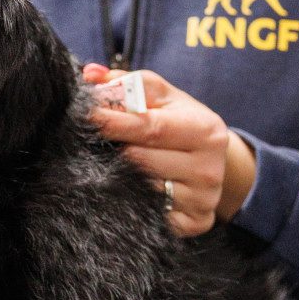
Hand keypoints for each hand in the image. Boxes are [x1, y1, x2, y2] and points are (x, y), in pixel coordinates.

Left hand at [82, 63, 255, 236]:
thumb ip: (128, 83)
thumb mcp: (164, 98)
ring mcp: (201, 201)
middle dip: (113, 149)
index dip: (112, 122)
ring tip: (112, 163)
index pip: (149, 127)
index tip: (84, 115)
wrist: (214, 163)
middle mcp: (208, 169)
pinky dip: (131, 200)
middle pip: (139, 160)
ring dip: (117, 176)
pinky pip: (148, 213)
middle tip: (93, 140)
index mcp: (205, 131)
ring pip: (140, 188)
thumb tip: (90, 75)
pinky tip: (127, 187)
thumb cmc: (180, 123)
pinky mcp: (193, 224)